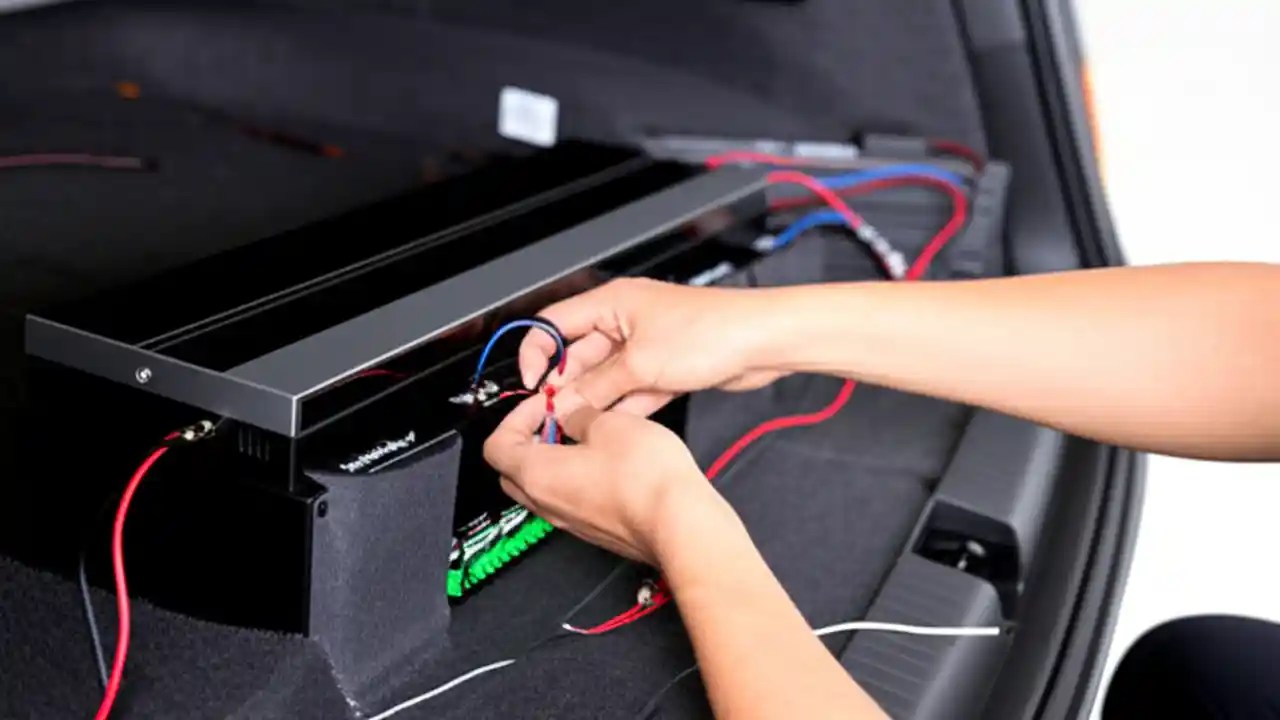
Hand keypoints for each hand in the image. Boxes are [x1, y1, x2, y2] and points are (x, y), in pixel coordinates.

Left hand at [483, 394, 733, 566]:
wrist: (680, 524)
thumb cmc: (645, 478)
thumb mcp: (608, 423)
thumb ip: (580, 416)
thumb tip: (573, 417)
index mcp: (537, 474)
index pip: (497, 446)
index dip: (516, 417)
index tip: (543, 404)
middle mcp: (546, 504)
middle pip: (512, 470)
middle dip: (528, 439)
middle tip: (557, 419)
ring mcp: (569, 522)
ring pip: (541, 488)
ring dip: (553, 459)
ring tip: (586, 437)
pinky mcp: (593, 530)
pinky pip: (569, 501)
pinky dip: (574, 478)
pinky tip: (607, 462)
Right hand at [519, 277, 785, 417]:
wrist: (762, 341)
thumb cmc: (711, 330)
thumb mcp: (640, 364)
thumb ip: (597, 387)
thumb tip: (564, 403)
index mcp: (611, 303)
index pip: (555, 324)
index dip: (536, 353)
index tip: (531, 383)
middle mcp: (625, 321)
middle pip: (579, 356)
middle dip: (567, 386)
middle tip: (555, 416)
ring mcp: (646, 345)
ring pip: (606, 377)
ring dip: (595, 401)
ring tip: (580, 428)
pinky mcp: (666, 367)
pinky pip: (633, 390)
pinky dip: (624, 407)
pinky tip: (613, 428)